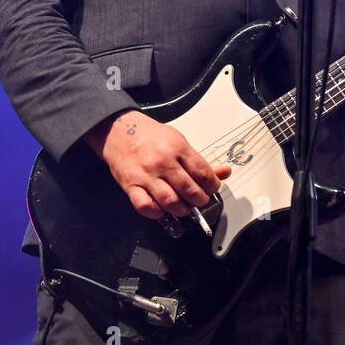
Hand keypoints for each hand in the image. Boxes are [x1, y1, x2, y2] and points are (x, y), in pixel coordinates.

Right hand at [84, 110, 231, 219]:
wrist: (119, 131)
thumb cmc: (151, 138)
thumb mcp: (179, 142)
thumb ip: (199, 161)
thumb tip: (225, 172)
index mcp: (177, 148)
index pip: (203, 173)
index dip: (212, 185)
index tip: (212, 188)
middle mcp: (162, 162)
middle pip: (189, 189)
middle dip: (200, 200)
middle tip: (200, 200)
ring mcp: (146, 175)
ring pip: (170, 201)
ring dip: (182, 209)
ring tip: (185, 207)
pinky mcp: (131, 185)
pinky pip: (145, 206)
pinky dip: (156, 212)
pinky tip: (162, 209)